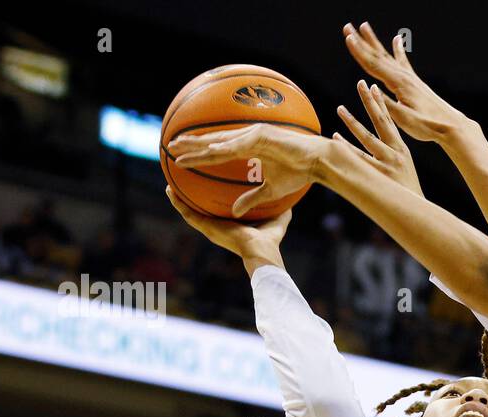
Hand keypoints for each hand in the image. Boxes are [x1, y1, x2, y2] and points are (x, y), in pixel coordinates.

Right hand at [166, 186, 288, 273]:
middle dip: (192, 198)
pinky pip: (187, 213)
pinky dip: (177, 203)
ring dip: (179, 199)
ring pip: (189, 211)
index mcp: (231, 226)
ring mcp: (210, 228)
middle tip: (183, 184)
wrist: (261, 251)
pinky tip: (169, 190)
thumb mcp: (276, 219)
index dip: (212, 201)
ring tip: (169, 185)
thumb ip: (281, 209)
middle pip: (200, 211)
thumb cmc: (270, 240)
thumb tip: (289, 200)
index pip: (218, 212)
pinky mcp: (206, 227)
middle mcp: (217, 228)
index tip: (208, 188)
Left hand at [168, 124, 327, 217]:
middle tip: (170, 145)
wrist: (317, 163)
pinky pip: (239, 144)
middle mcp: (247, 138)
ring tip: (180, 146)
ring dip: (200, 143)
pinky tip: (209, 150)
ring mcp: (254, 134)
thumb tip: (236, 210)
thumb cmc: (298, 174)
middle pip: (213, 141)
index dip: (199, 154)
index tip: (180, 157)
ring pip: (221, 141)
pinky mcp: (263, 136)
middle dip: (190, 143)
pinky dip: (224, 147)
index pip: (217, 151)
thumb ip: (251, 198)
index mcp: (247, 148)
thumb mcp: (270, 191)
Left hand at [335, 79, 422, 196]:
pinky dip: (347, 148)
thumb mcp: (402, 168)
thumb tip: (376, 145)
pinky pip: (359, 159)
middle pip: (381, 122)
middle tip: (360, 83)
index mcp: (401, 149)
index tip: (372, 86)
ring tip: (340, 108)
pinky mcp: (379, 175)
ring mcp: (387, 163)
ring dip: (353, 122)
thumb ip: (389, 154)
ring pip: (367, 138)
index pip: (390, 120)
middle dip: (370, 101)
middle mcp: (395, 152)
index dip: (380, 103)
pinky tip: (335, 138)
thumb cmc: (406, 190)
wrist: (416, 209)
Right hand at [342, 21, 473, 143]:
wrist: (450, 125)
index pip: (373, 65)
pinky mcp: (414, 81)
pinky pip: (403, 61)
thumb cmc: (427, 125)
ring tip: (365, 27)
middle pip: (377, 55)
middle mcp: (403, 76)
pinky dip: (398, 50)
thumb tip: (370, 88)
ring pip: (387, 56)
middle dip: (361, 42)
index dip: (359, 52)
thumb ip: (386, 103)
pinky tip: (398, 40)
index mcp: (399, 84)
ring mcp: (409, 77)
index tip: (347, 38)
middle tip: (348, 26)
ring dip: (374, 42)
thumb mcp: (404, 119)